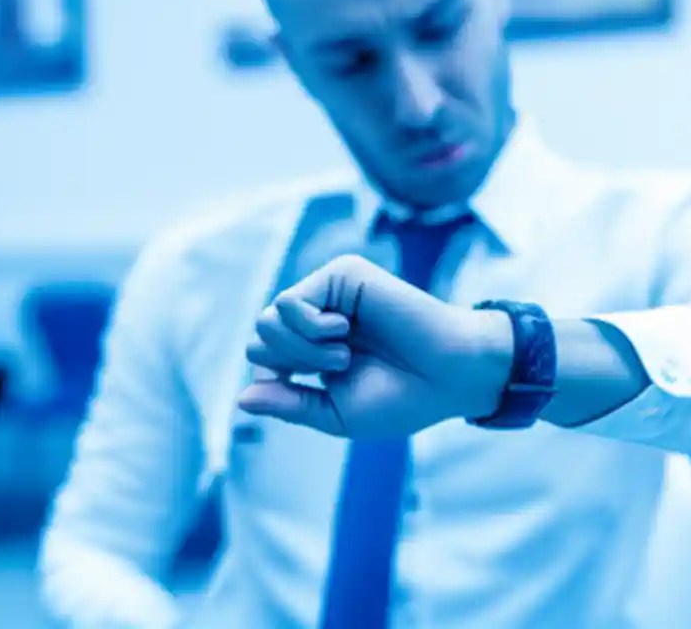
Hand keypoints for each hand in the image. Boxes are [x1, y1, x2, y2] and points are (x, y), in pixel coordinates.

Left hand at [239, 254, 512, 436]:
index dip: (277, 381)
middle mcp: (318, 318)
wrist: (450, 376)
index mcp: (314, 350)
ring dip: (302, 349)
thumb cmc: (403, 398)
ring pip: (268, 320)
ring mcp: (328, 293)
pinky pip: (290, 303)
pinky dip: (311, 328)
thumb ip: (289, 405)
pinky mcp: (341, 274)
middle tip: (338, 368)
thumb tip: (241, 399)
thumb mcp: (335, 415)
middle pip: (259, 339)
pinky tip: (345, 330)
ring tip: (344, 353)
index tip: (319, 389)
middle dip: (290, 365)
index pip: (261, 358)